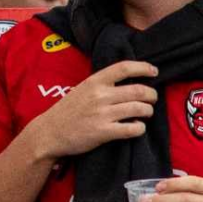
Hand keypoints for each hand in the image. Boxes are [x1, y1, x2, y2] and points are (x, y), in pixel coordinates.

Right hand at [25, 61, 158, 159]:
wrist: (48, 134)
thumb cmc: (68, 110)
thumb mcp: (83, 89)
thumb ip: (103, 83)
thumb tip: (131, 78)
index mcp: (95, 81)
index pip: (124, 67)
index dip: (144, 68)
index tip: (154, 72)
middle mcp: (100, 95)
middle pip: (138, 90)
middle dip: (152, 95)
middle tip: (152, 98)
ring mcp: (102, 114)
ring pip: (139, 108)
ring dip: (148, 111)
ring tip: (146, 113)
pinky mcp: (102, 132)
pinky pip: (132, 129)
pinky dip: (140, 128)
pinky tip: (137, 127)